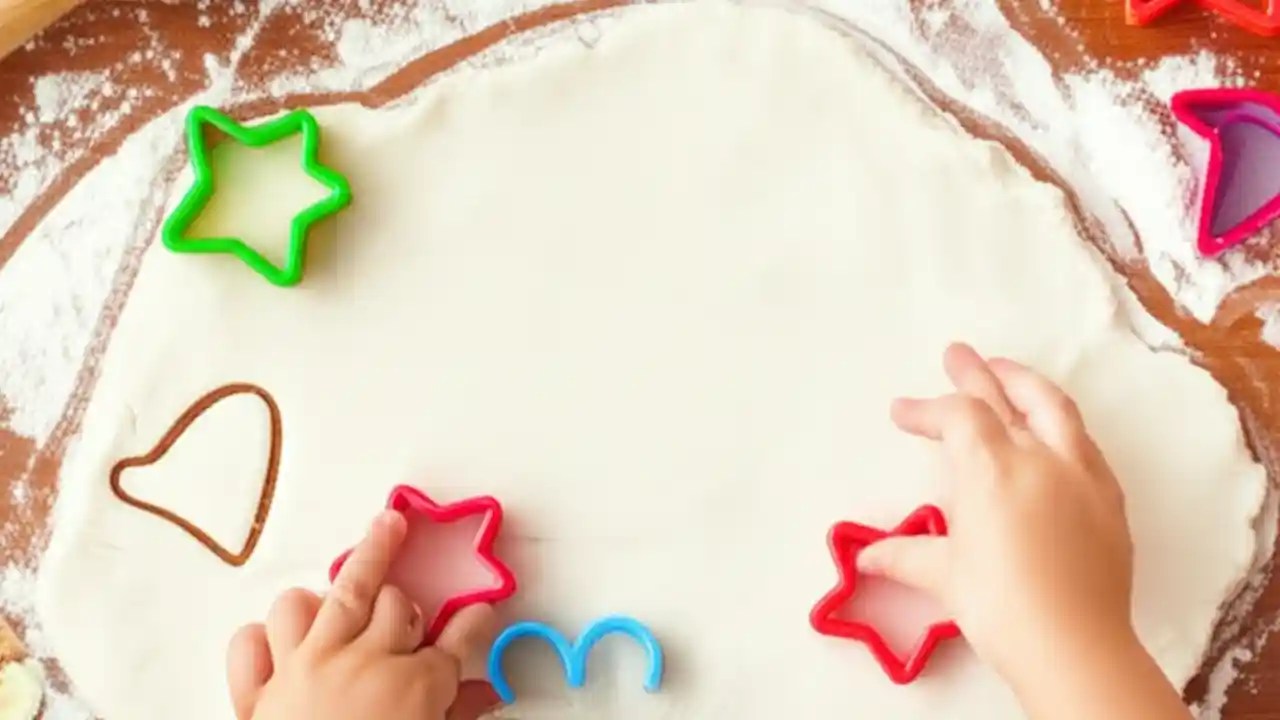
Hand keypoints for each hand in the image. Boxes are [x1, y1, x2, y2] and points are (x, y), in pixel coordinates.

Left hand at [226, 511, 497, 719]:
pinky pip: (253, 642)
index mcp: (411, 684)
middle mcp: (360, 662)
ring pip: (323, 598)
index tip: (479, 610)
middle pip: (394, 602)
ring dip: (336, 594)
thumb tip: (486, 695)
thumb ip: (458, 715)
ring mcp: (303, 668)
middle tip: (412, 613)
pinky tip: (282, 639)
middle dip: (408, 604)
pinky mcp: (257, 692)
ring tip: (349, 580)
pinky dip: (264, 639)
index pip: (458, 637)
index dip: (473, 621)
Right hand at [858, 344, 1189, 718]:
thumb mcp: (944, 576)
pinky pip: (1083, 442)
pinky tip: (1053, 432)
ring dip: (1026, 385)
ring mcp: (1081, 474)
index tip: (904, 412)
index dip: (926, 409)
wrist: (1074, 646)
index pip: (957, 416)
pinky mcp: (1109, 499)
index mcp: (991, 468)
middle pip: (1006, 396)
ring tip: (1007, 373)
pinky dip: (1060, 425)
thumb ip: (907, 555)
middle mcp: (1039, 457)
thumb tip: (870, 556)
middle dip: (976, 372)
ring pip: (1055, 408)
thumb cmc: (1003, 608)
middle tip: (957, 354)